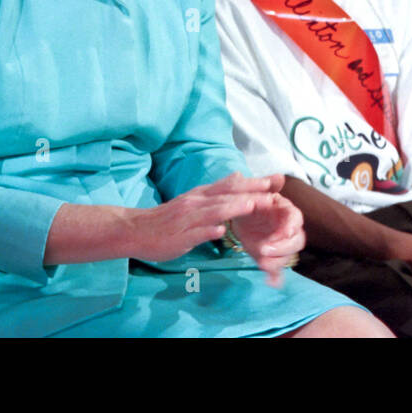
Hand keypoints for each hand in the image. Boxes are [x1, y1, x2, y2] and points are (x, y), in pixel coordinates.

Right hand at [123, 173, 290, 263]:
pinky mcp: (179, 237)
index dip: (253, 183)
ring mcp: (187, 220)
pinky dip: (207, 231)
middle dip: (251, 194)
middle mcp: (196, 203)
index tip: (275, 181)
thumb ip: (216, 189)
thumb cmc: (169, 217)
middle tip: (273, 193)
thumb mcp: (194, 198)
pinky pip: (194, 234)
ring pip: (213, 212)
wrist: (136, 229)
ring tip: (253, 206)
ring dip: (234, 208)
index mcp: (201, 195)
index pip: (231, 186)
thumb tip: (239, 175)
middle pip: (227, 196)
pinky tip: (219, 231)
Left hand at [229, 177, 305, 287]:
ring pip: (288, 256)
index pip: (296, 218)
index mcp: (285, 211)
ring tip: (261, 263)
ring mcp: (279, 245)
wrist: (237, 217)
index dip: (291, 226)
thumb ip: (266, 185)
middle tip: (264, 249)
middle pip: (297, 241)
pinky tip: (271, 282)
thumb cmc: (250, 202)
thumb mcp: (255, 192)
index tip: (283, 232)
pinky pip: (278, 271)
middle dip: (283, 247)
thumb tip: (279, 176)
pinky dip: (276, 278)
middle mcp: (286, 229)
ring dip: (277, 261)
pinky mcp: (271, 258)